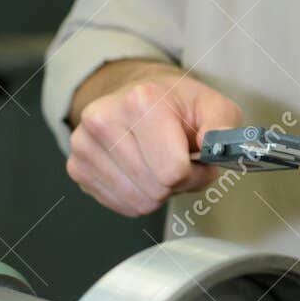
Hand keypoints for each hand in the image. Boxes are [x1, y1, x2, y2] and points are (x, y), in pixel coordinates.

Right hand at [66, 61, 242, 216]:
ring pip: (138, 202)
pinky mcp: (77, 167)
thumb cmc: (177, 105)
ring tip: (160, 164)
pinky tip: (141, 172)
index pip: (173, 171)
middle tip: (180, 161)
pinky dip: (138, 196)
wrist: (136, 95)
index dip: (195, 174)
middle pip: (155, 189)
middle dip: (177, 183)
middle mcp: (103, 120)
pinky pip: (120, 205)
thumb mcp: (214, 106)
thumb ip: (223, 127)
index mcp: (141, 101)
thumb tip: (213, 148)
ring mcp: (84, 145)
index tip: (197, 159)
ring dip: (158, 192)